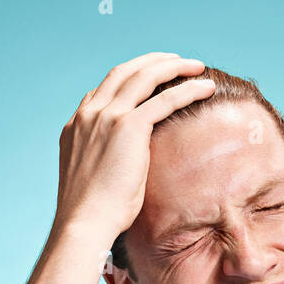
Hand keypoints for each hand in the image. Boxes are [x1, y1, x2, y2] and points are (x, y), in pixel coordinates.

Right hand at [53, 52, 214, 245]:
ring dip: (174, 66)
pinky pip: (165, 98)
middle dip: (153, 62)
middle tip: (176, 61)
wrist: (84, 223)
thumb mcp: (93, 177)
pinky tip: (206, 88)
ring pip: (146, 76)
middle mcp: (90, 113)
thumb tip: (124, 167)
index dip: (131, 77)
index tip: (151, 77)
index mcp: (77, 124)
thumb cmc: (92, 213)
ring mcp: (107, 116)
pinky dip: (188, 89)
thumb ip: (104, 159)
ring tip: (197, 67)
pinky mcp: (128, 126)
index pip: (105, 88)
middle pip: (125, 71)